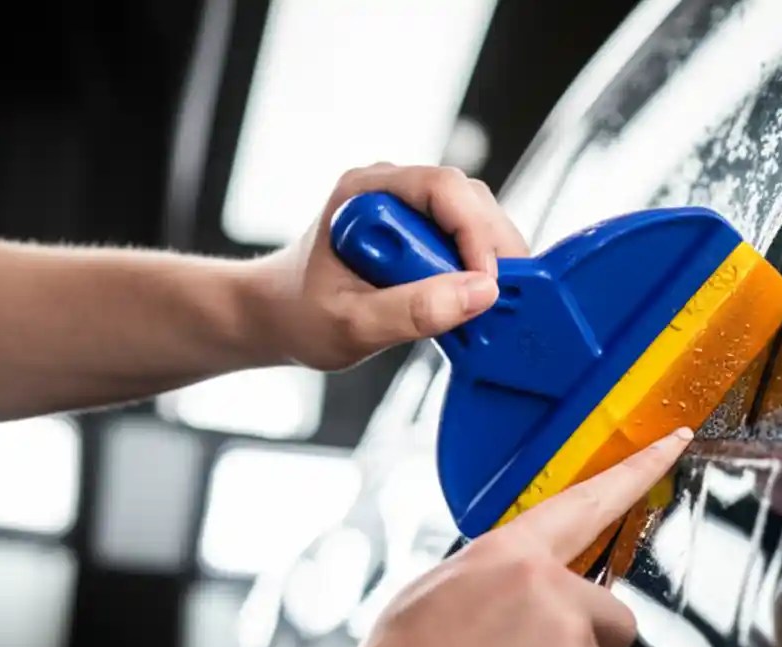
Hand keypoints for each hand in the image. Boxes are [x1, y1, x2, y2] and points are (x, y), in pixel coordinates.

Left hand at [249, 163, 528, 370]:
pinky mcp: (421, 230)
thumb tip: (480, 293)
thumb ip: (412, 310)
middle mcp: (391, 188)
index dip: (474, 232)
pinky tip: (475, 299)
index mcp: (364, 192)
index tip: (487, 283)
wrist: (278, 316)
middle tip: (503, 298)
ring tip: (489, 303)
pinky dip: (481, 267)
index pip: (442, 189)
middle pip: (468, 198)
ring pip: (475, 215)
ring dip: (492, 257)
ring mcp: (407, 207)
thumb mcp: (353, 324)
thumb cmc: (301, 315)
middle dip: (493, 246)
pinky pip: (467, 236)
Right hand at [306, 428, 694, 646]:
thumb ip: (501, 574)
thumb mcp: (445, 588)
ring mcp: (570, 639)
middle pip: (610, 610)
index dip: (637, 468)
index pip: (587, 500)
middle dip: (584, 640)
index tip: (675, 440)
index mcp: (509, 552)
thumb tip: (528, 587)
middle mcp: (548, 586)